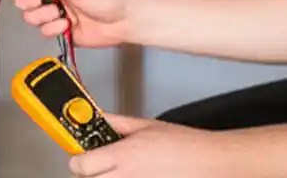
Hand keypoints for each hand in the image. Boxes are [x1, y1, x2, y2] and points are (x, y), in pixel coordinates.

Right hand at [2, 0, 137, 47]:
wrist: (125, 21)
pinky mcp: (59, 27)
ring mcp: (56, 10)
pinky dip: (54, 29)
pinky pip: (43, 31)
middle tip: (44, 2)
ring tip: (61, 14)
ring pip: (31, 16)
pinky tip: (67, 25)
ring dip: (44, 17)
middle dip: (30, 2)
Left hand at [68, 114, 234, 177]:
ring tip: (120, 171)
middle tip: (101, 166)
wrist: (208, 162)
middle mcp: (125, 177)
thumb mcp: (146, 125)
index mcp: (123, 155)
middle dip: (91, 173)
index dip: (78, 160)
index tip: (81, 156)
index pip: (80, 165)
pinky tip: (137, 176)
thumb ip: (117, 122)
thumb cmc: (184, 145)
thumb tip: (98, 116)